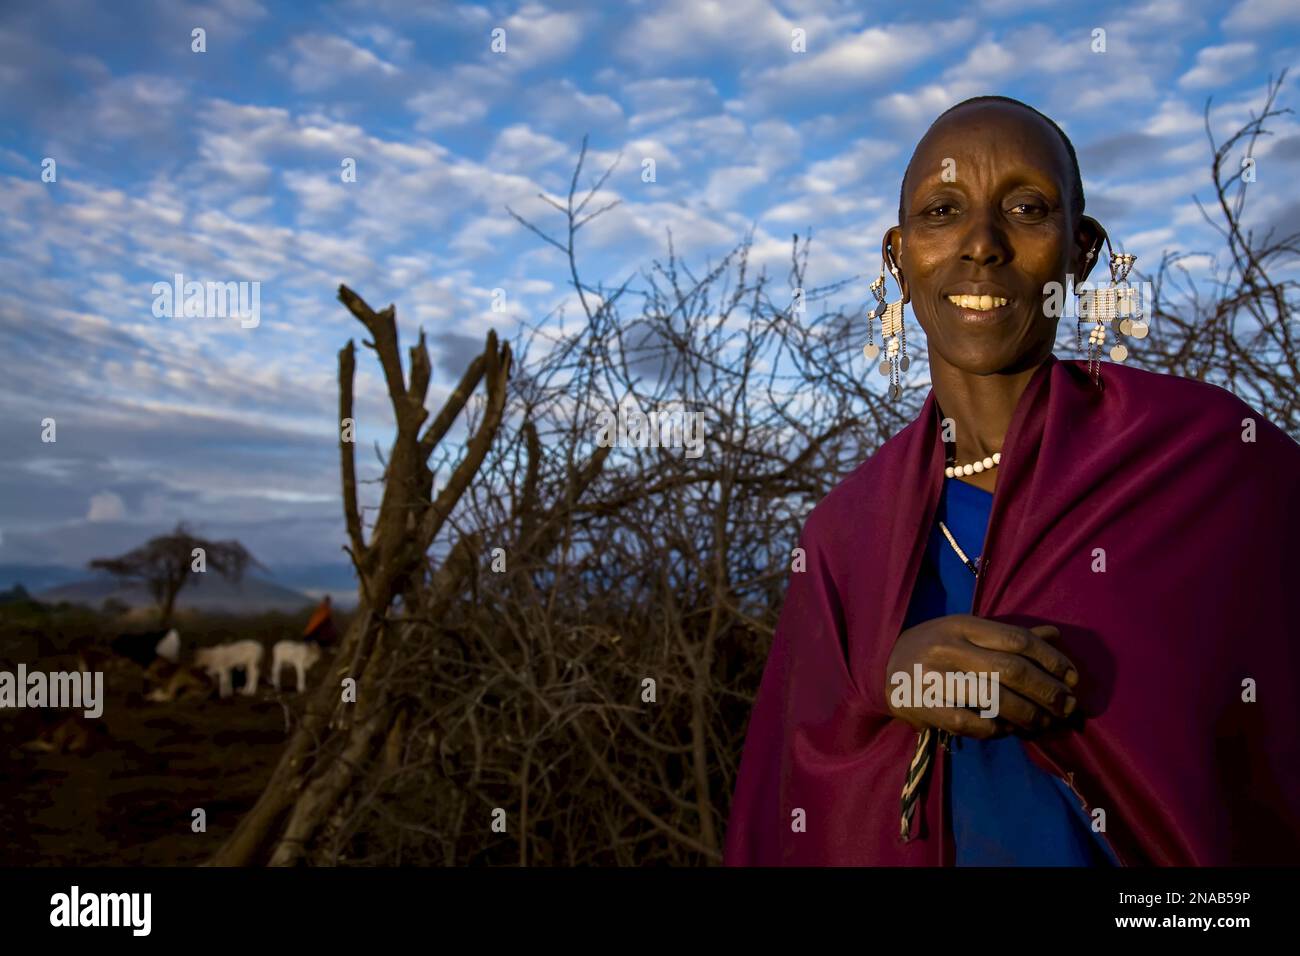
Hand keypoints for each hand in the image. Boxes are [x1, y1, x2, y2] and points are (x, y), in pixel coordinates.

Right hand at [884, 614, 1078, 738]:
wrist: (881, 666)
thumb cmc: (934, 648)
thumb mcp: (967, 633)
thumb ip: (1009, 637)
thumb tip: (1055, 636)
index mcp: (962, 625)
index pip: (1017, 639)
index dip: (1051, 660)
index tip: (1073, 677)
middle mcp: (949, 648)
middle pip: (1011, 670)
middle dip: (1047, 691)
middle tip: (1068, 706)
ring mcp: (934, 678)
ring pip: (993, 698)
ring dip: (1027, 715)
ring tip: (1044, 722)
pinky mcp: (924, 707)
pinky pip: (969, 722)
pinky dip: (995, 728)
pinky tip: (1007, 729)